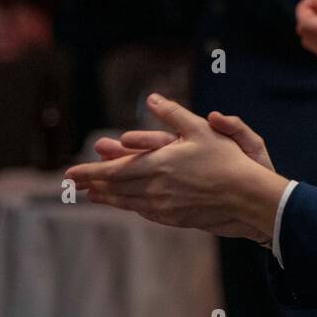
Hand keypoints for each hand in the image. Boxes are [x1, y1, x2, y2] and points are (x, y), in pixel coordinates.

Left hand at [66, 94, 287, 243]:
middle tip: (74, 184)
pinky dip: (128, 206)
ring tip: (92, 195)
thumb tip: (152, 99)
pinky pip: (144, 212)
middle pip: (115, 188)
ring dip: (107, 198)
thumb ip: (174, 114)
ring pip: (127, 202)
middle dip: (93, 184)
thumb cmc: (226, 160)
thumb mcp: (201, 129)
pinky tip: (126, 204)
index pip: (113, 171)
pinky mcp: (175, 218)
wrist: (246, 196)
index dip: (90, 171)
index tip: (70, 172)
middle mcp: (155, 188)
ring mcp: (164, 206)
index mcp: (157, 165)